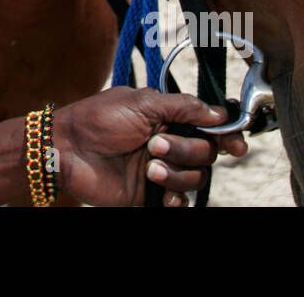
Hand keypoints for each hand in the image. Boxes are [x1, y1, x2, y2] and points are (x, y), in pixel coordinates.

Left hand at [54, 87, 248, 206]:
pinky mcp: (150, 194)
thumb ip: (183, 106)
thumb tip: (219, 113)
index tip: (236, 145)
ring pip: (194, 178)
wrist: (68, 148)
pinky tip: (162, 193)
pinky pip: (180, 201)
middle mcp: (167, 142)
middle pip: (205, 152)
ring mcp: (159, 169)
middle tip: (155, 145)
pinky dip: (176, 198)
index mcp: (167, 117)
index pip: (208, 126)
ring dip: (176, 173)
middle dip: (186, 150)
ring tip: (148, 167)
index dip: (226, 135)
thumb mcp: (142, 102)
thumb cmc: (98, 120)